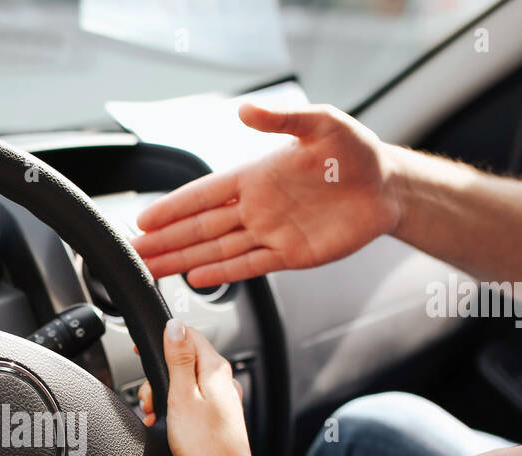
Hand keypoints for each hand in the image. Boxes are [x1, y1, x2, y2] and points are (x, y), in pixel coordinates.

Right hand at [130, 103, 402, 285]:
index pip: (204, 194)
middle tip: (133, 252)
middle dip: (165, 240)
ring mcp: (270, 233)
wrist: (388, 186)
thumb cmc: (356, 152)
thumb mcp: (322, 124)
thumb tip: (245, 109)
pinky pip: (248, 266)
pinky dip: (222, 274)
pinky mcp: (289, 255)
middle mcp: (256, 207)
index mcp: (256, 176)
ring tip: (152, 269)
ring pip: (216, 250)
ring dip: (183, 259)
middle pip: (200, 227)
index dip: (173, 208)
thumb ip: (281, 119)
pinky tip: (195, 279)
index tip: (143, 220)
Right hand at [138, 319, 259, 455]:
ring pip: (187, 382)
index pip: (189, 334)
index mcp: (214, 369)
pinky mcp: (219, 415)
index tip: (144, 351)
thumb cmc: (205, 444)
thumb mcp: (182, 395)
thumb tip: (175, 327)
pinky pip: (193, 400)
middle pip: (185, 360)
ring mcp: (223, 398)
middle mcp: (223, 380)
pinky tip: (169, 423)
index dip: (164, 338)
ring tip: (157, 415)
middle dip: (160, 376)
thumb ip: (178, 359)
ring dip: (166, 394)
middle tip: (150, 399)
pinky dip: (177, 407)